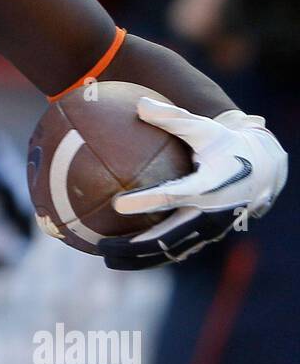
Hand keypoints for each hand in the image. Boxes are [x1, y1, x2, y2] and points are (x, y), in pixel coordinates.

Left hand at [98, 100, 287, 269]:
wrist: (261, 171)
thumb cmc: (226, 145)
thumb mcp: (204, 128)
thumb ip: (173, 118)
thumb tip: (140, 104)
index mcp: (208, 186)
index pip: (173, 196)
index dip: (146, 201)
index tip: (117, 204)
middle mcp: (209, 213)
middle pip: (166, 238)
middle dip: (133, 246)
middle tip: (102, 246)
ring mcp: (208, 230)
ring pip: (169, 251)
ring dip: (138, 259)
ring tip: (106, 258)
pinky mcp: (205, 237)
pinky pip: (174, 250)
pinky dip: (150, 257)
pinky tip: (123, 256)